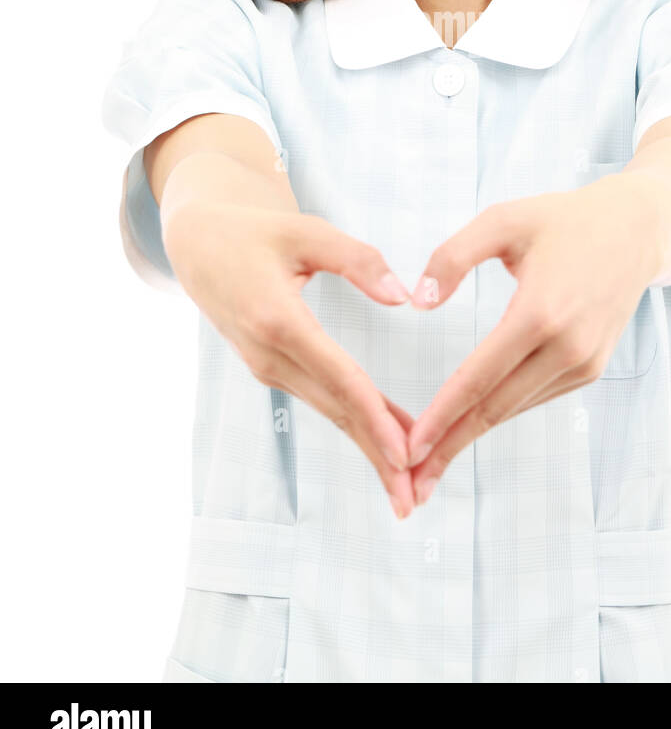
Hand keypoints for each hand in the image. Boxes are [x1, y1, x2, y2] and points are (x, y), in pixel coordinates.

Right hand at [160, 196, 417, 518]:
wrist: (199, 244)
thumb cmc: (257, 231)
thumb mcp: (305, 230)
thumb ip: (356, 260)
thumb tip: (402, 297)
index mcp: (277, 319)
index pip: (337, 376)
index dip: (373, 415)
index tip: (405, 451)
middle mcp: (269, 354)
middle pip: (336, 410)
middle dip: (377, 455)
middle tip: (414, 498)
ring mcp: (267, 367)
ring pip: (330, 411)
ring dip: (369, 448)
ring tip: (407, 487)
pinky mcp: (272, 369)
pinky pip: (322, 400)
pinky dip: (354, 423)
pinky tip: (384, 443)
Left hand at [404, 175, 660, 505]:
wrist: (637, 230)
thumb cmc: (563, 220)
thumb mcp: (503, 221)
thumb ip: (453, 256)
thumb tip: (419, 303)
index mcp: (540, 312)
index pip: (479, 377)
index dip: (441, 415)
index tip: (409, 447)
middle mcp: (566, 347)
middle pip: (495, 409)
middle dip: (450, 446)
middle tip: (410, 482)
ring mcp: (583, 362)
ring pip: (515, 408)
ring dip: (472, 436)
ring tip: (432, 461)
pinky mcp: (591, 368)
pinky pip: (535, 396)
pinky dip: (501, 412)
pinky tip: (470, 425)